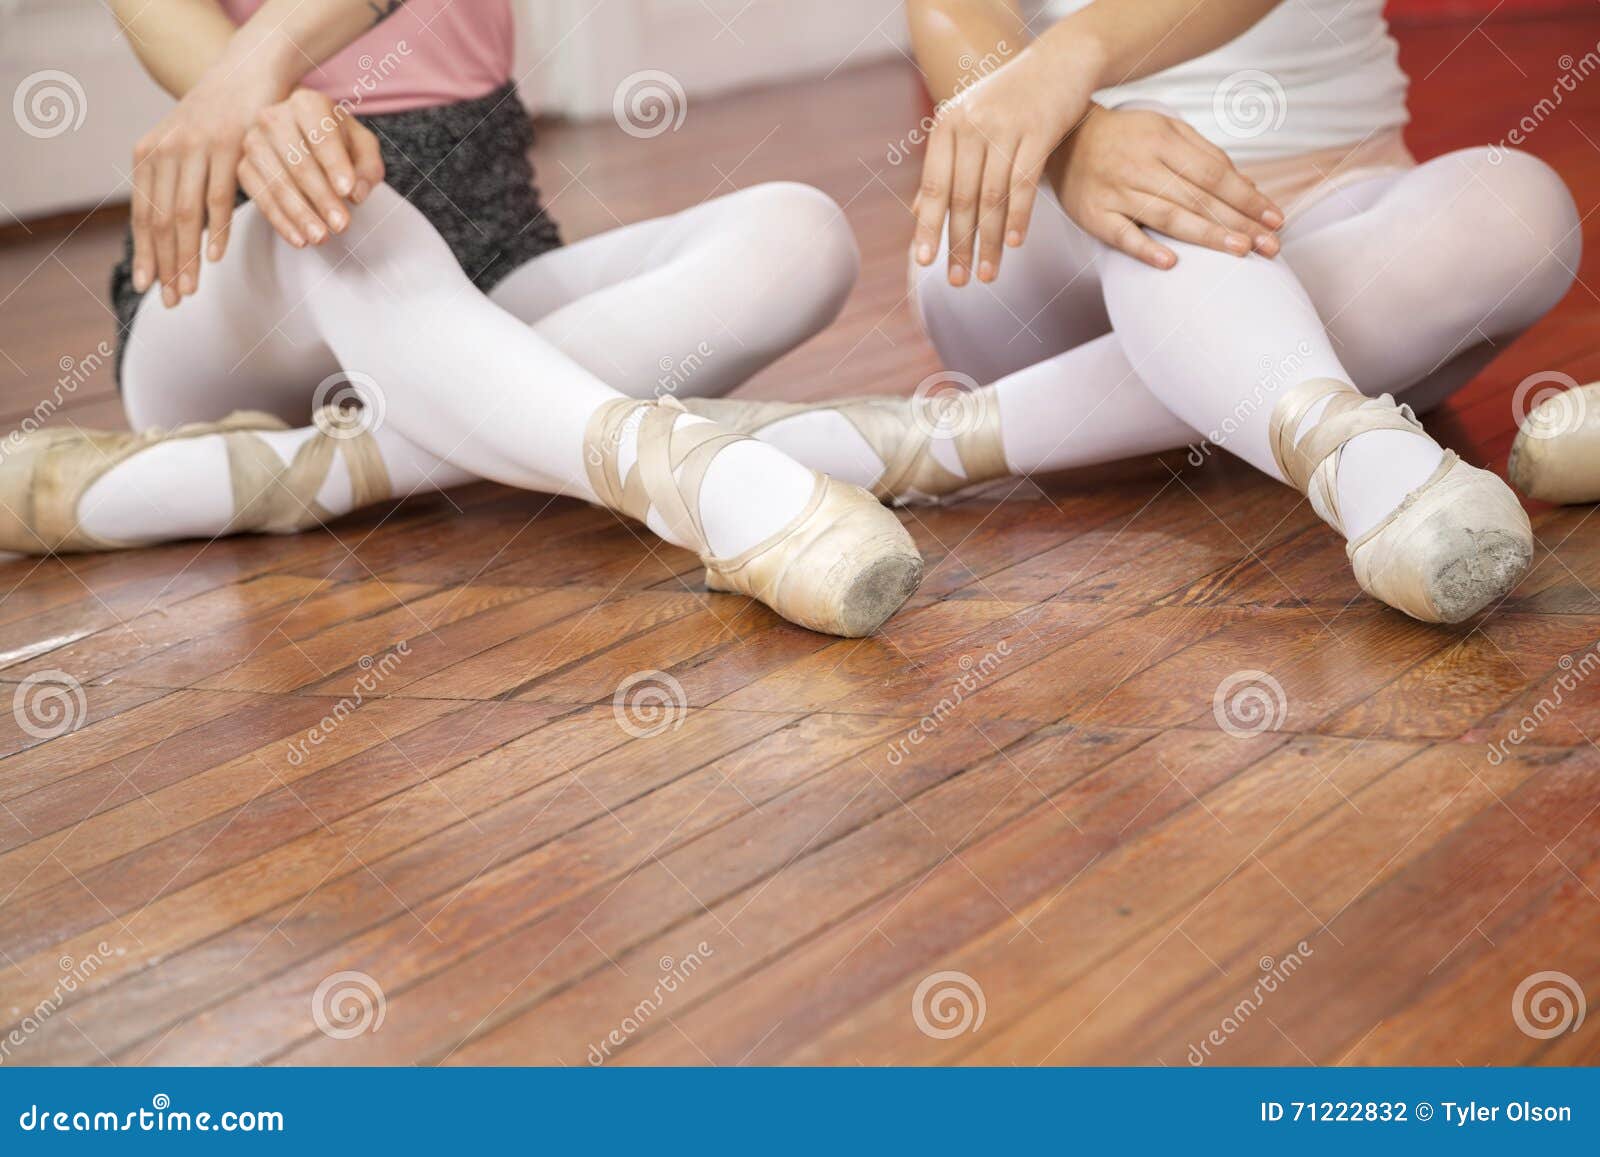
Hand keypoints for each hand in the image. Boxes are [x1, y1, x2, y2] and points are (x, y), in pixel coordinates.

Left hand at [130, 69, 278, 306]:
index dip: (145, 255)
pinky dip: (217, 231)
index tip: (149, 288)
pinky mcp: (228, 146)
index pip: (143, 215)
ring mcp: (195, 148)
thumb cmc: (219, 117)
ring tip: (191, 290)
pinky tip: (215, 258)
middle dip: (165, 266)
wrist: (247, 72)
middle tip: (172, 301)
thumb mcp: (184, 145)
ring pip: (185, 215)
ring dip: (187, 258)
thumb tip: (165, 230)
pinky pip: (219, 197)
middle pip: (161, 221)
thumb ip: (171, 180)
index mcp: (149, 155)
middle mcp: (165, 151)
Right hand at [236, 88, 384, 251]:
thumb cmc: (337, 142)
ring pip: (276, 182)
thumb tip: (358, 193)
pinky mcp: (242, 166)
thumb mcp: (361, 146)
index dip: (335, 165)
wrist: (301, 136)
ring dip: (300, 214)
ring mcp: (253, 141)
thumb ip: (368, 166)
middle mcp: (274, 117)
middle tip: (342, 226)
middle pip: (298, 162)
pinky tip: (299, 239)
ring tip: (321, 238)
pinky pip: (259, 197)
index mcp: (307, 103)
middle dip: (321, 198)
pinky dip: (280, 220)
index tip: (348, 192)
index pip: (322, 136)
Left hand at [912, 42, 1095, 285]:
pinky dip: (1019, 217)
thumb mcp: (970, 125)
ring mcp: (1005, 126)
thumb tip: (918, 213)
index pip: (935, 186)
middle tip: (960, 281)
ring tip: (989, 274)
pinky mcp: (1039, 130)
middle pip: (962, 198)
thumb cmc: (1010, 100)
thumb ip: (946, 168)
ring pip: (992, 197)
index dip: (929, 227)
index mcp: (947, 124)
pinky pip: (1025, 183)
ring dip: (990, 241)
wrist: (1059, 62)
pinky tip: (1015, 244)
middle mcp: (972, 124)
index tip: (925, 263)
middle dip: (960, 244)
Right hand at [1051, 105, 1283, 269]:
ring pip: (1167, 217)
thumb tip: (1246, 187)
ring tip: (1239, 251)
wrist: (1063, 139)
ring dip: (1206, 235)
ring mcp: (1116, 192)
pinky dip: (1145, 249)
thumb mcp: (1165, 130)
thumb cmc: (1125, 138)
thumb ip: (1204, 155)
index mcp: (1164, 141)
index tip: (1275, 218)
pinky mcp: (1093, 216)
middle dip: (1238, 222)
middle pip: (1198, 197)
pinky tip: (1170, 264)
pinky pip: (1122, 235)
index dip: (1247, 197)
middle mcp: (1142, 166)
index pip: (1215, 173)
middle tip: (1270, 245)